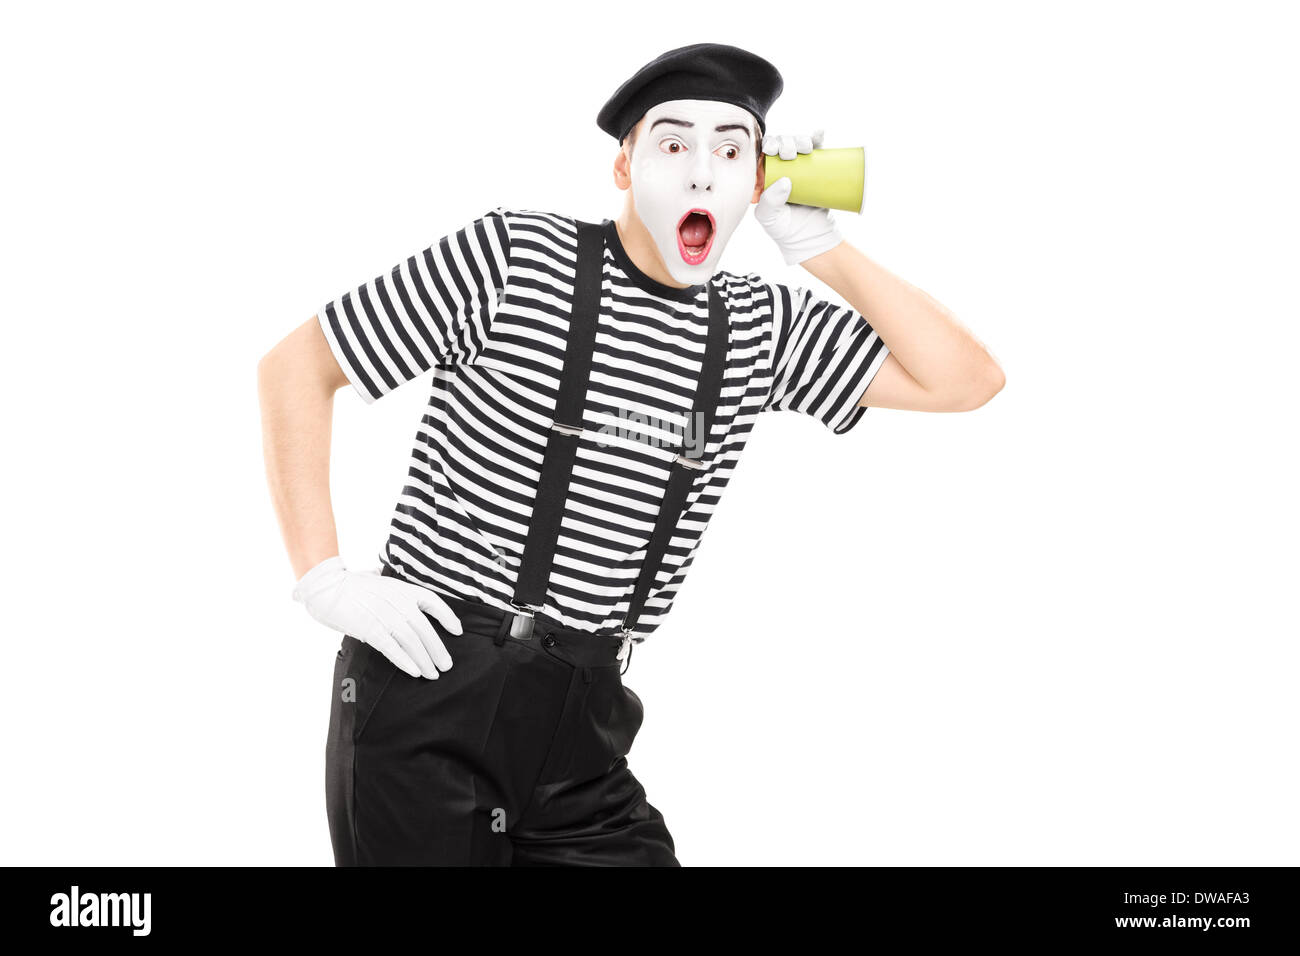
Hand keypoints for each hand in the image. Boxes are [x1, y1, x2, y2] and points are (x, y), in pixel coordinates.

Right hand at [293, 556, 461, 678]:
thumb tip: (396, 592)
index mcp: (403, 589)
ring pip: (412, 642)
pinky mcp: (369, 629)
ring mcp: (384, 616)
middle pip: (425, 629)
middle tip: (446, 665)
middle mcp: (398, 602)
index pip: (434, 602)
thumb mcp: (380, 581)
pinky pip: (392, 648)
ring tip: (432, 673)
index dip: (448, 617)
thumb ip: (393, 590)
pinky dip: (405, 661)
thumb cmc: (351, 585)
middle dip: (438, 649)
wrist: (326, 587)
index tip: (458, 631)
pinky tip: (414, 672)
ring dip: (424, 660)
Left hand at [754, 128, 843, 265]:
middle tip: (789, 154)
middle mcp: (779, 168)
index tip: (773, 149)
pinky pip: (817, 150)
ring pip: (798, 144)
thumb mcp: (769, 217)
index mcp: (763, 175)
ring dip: (801, 139)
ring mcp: (798, 167)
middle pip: (781, 144)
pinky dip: (817, 139)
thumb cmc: (784, 229)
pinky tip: (819, 134)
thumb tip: (785, 180)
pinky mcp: (816, 168)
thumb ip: (769, 202)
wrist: (810, 237)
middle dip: (785, 142)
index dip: (767, 144)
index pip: (762, 153)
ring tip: (806, 148)